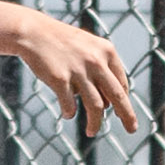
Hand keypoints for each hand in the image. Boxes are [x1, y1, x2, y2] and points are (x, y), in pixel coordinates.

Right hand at [17, 10, 136, 135]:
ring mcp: (78, 71)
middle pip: (117, 96)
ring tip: (92, 132)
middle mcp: (96, 61)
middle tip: (132, 129)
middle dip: (127, 116)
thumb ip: (101, 70)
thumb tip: (108, 103)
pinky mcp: (60, 79)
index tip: (123, 113)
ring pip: (96, 106)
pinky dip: (70, 113)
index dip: (123, 101)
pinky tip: (67, 114)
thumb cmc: (61, 42)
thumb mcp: (88, 47)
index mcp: (107, 51)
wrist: (33, 32)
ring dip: (95, 123)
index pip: (122, 83)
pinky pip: (70, 105)